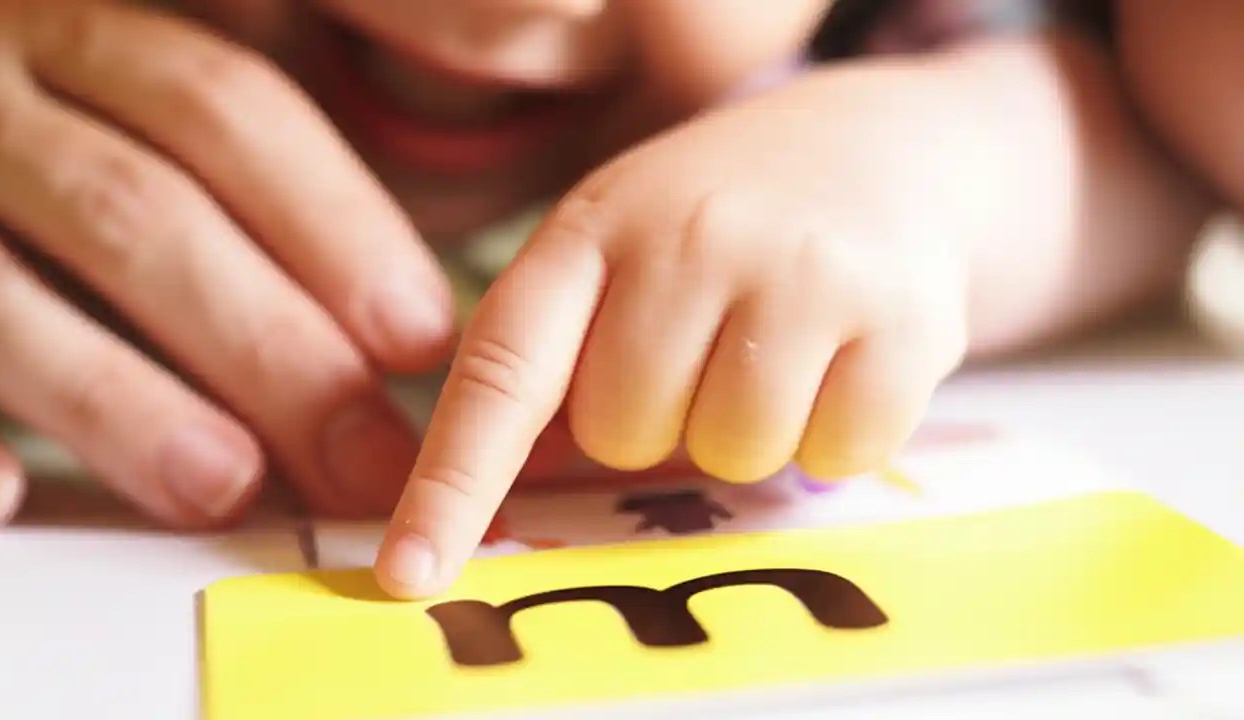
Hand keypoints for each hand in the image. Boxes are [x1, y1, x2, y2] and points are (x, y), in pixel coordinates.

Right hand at [0, 1, 453, 530]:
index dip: (336, 225)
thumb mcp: (119, 108)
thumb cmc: (30, 130)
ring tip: (223, 485)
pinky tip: (2, 498)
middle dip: (264, 344)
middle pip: (135, 213)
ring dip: (114, 399)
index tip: (421, 337)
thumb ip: (236, 189)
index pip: (227, 113)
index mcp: (73, 37)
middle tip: (363, 457)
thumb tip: (396, 343)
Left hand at [376, 68, 969, 596]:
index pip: (504, 372)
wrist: (879, 149)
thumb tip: (517, 486)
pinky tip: (843, 358)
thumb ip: (562, 354)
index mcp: (593, 229)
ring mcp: (799, 269)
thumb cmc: (722, 223)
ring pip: (731, 454)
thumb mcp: (621, 248)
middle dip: (660, 420)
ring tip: (778, 350)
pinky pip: (835, 456)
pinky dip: (834, 436)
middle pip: (625, 436)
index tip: (410, 573)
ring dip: (749, 432)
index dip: (453, 483)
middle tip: (707, 348)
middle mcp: (689, 235)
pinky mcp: (901, 315)